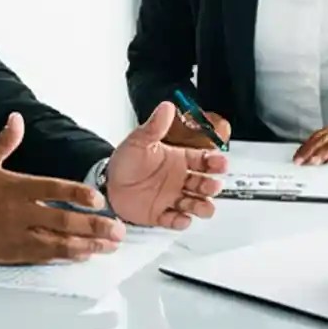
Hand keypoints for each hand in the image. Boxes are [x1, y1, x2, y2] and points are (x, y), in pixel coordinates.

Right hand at [0, 113, 126, 263]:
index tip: (100, 200)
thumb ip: (5, 141)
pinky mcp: (11, 252)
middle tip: (117, 229)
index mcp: (15, 187)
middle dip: (94, 226)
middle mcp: (19, 212)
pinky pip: (43, 256)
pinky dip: (65, 256)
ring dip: (86, 245)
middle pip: (63, 220)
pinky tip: (82, 256)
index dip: (79, 194)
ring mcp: (16, 235)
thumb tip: (16, 118)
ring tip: (107, 246)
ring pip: (58, 243)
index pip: (54, 189)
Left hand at [107, 102, 229, 228]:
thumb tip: (166, 107)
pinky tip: (182, 218)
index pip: (204, 160)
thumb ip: (155, 126)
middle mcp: (180, 180)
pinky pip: (175, 221)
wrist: (106, 182)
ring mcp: (172, 198)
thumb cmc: (126, 161)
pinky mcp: (161, 215)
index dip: (215, 162)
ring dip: (203, 206)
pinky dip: (181, 221)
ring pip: (196, 205)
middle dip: (211, 187)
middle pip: (205, 185)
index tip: (221, 163)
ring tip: (203, 206)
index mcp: (179, 160)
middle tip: (212, 186)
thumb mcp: (139, 140)